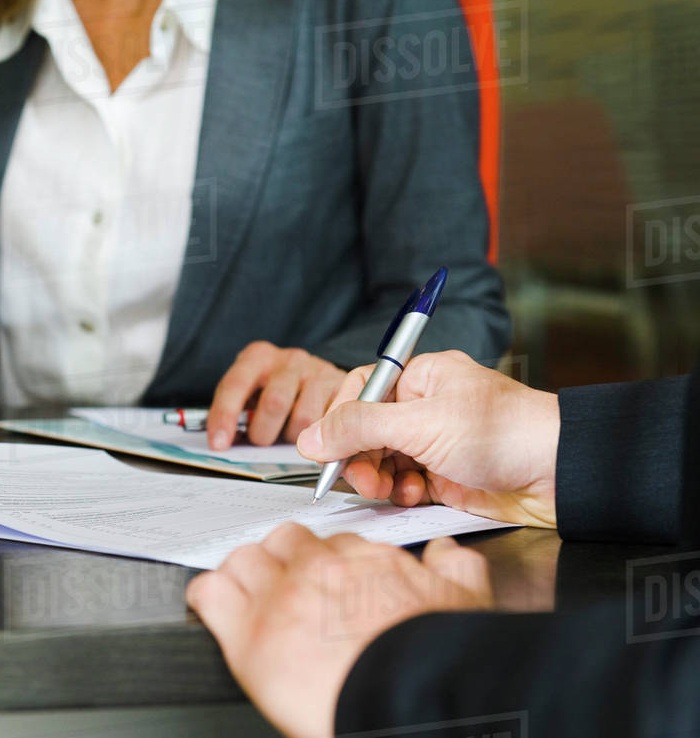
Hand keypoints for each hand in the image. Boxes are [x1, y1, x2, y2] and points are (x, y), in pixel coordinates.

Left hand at [187, 524, 491, 737]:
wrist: (414, 699)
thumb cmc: (438, 660)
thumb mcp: (465, 603)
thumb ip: (455, 568)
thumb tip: (445, 552)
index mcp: (366, 561)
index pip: (332, 540)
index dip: (325, 561)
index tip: (324, 578)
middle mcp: (320, 570)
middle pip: (283, 540)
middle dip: (282, 559)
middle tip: (284, 586)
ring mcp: (280, 597)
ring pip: (244, 559)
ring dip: (245, 574)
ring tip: (248, 596)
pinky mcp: (248, 634)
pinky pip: (211, 593)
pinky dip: (209, 596)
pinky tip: (216, 607)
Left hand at [207, 342, 346, 449]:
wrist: (315, 375)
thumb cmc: (274, 388)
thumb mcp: (250, 391)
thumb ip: (237, 411)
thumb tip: (223, 443)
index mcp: (257, 357)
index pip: (235, 385)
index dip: (224, 416)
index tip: (219, 444)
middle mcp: (288, 359)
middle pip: (274, 403)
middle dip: (263, 433)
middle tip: (262, 441)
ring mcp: (317, 371)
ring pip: (304, 420)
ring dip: (293, 438)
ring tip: (289, 433)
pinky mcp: (342, 386)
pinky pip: (330, 423)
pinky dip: (319, 438)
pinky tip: (313, 433)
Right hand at [296, 351, 558, 527]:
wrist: (561, 475)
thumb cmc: (506, 433)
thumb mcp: (421, 424)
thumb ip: (359, 428)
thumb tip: (311, 438)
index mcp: (423, 377)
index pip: (362, 389)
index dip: (341, 417)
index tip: (327, 446)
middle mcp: (427, 407)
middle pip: (367, 429)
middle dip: (359, 455)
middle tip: (361, 476)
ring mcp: (435, 443)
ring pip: (382, 460)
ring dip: (378, 476)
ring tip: (388, 488)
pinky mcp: (445, 476)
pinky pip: (404, 483)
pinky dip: (401, 492)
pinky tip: (413, 495)